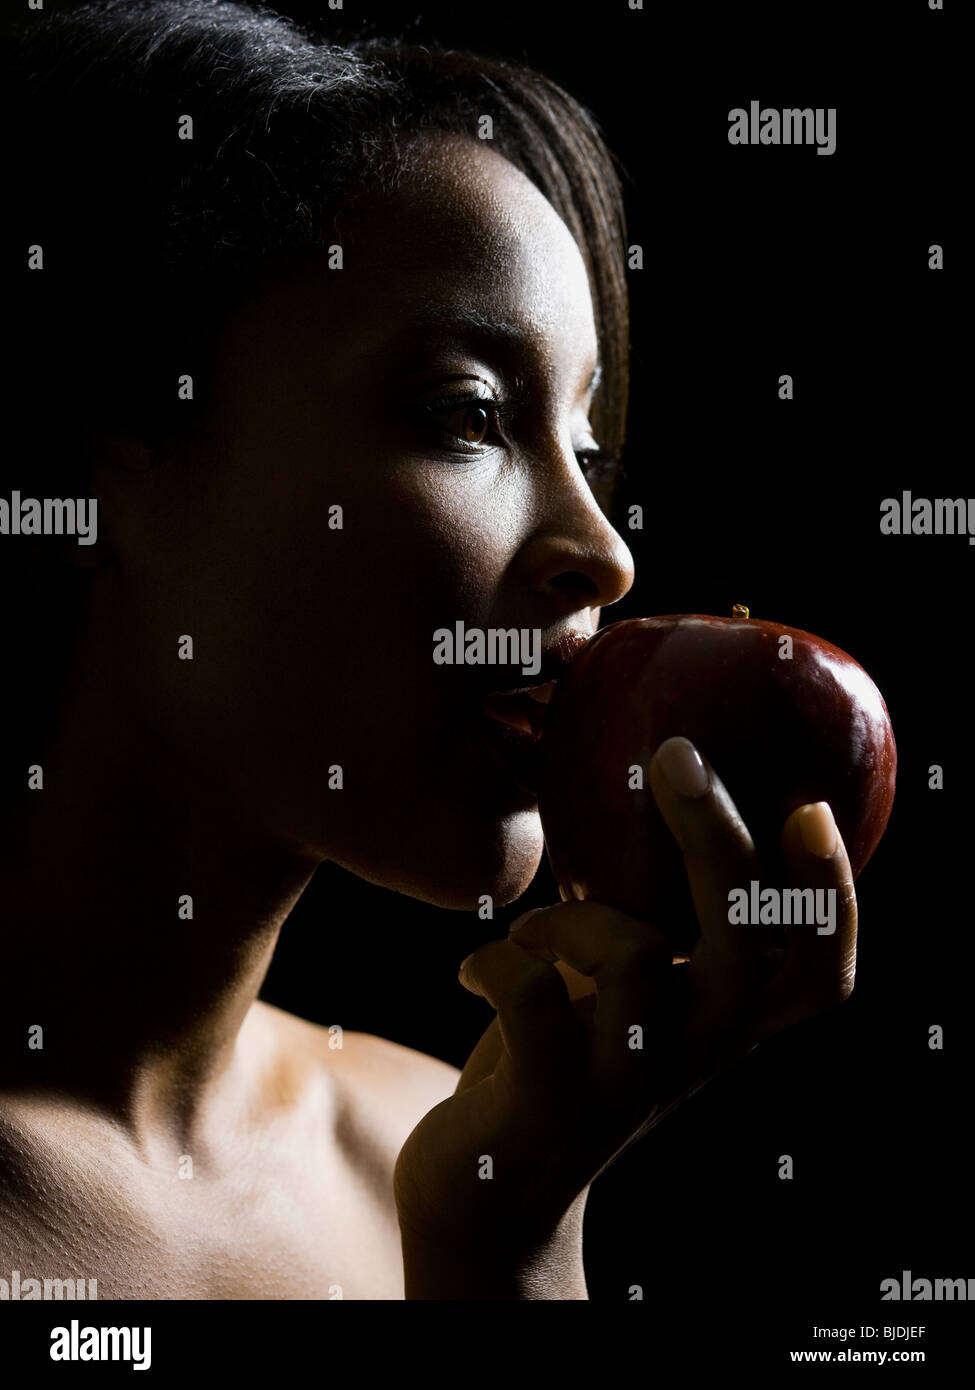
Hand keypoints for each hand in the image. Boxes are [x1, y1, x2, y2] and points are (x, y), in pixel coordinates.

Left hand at [394, 737, 856, 1279]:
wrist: (488, 1187)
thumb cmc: (554, 1053)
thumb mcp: (614, 986)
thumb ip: (641, 918)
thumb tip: (635, 783)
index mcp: (717, 1025)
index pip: (816, 974)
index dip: (832, 897)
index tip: (813, 810)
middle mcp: (691, 1057)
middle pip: (747, 945)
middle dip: (718, 837)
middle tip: (676, 756)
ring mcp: (626, 1086)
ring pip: (635, 956)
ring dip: (571, 915)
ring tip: (530, 934)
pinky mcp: (551, 1106)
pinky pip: (533, 998)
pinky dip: (496, 962)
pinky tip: (476, 971)